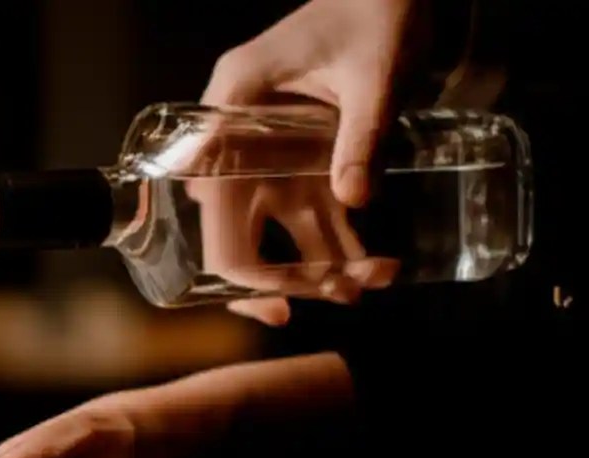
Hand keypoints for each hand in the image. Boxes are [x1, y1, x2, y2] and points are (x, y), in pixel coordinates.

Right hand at [200, 0, 430, 323]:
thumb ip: (362, 134)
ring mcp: (266, 148)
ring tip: (372, 281)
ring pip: (276, 226)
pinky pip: (307, 209)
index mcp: (231, 104)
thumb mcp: (374, 73)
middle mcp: (237, 134)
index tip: (280, 299)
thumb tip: (354, 201)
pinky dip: (337, 240)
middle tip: (335, 298)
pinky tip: (373, 263)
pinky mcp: (299, 153)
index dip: (239, 264)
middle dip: (280, 277)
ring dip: (318, 263)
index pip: (213, 204)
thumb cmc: (375, 12)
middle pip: (233, 228)